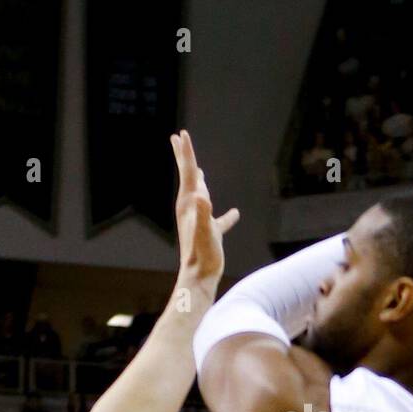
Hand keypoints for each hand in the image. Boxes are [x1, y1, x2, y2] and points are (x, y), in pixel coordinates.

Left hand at [171, 130, 239, 284]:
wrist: (200, 277)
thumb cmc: (203, 255)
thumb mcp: (205, 231)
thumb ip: (203, 213)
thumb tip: (201, 195)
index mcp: (189, 203)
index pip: (188, 172)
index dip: (186, 152)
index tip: (182, 133)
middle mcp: (191, 208)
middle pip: (188, 177)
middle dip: (184, 157)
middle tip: (177, 138)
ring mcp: (200, 220)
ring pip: (200, 193)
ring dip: (199, 179)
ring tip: (198, 169)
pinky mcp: (210, 233)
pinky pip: (218, 219)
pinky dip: (226, 216)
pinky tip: (235, 214)